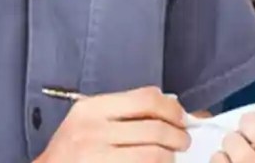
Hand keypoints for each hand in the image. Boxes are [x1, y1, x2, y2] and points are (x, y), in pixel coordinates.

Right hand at [37, 86, 190, 161]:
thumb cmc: (72, 148)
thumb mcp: (88, 120)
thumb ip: (122, 111)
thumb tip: (170, 106)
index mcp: (91, 108)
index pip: (145, 99)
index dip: (171, 108)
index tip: (180, 117)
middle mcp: (94, 129)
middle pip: (155, 127)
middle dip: (179, 135)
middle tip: (183, 140)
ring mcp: (99, 155)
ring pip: (155, 153)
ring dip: (171, 156)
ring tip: (172, 155)